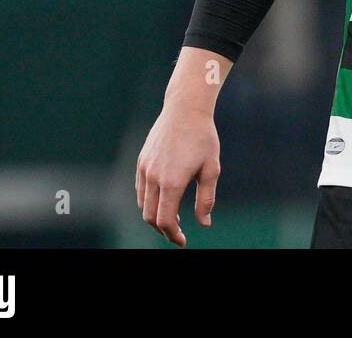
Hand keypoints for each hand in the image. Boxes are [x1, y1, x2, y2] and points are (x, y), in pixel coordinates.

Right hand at [135, 103, 220, 246]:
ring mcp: (144, 169)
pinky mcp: (141, 161)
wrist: (185, 109)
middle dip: (163, 229)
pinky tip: (164, 199)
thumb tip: (204, 223)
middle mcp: (153, 177)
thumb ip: (206, 199)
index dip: (173, 235)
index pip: (165, 220)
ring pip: (143, 204)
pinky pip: (140, 189)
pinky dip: (149, 201)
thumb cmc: (203, 138)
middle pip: (150, 217)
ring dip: (155, 216)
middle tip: (178, 233)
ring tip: (173, 218)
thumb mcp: (211, 169)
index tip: (182, 241)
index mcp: (171, 182)